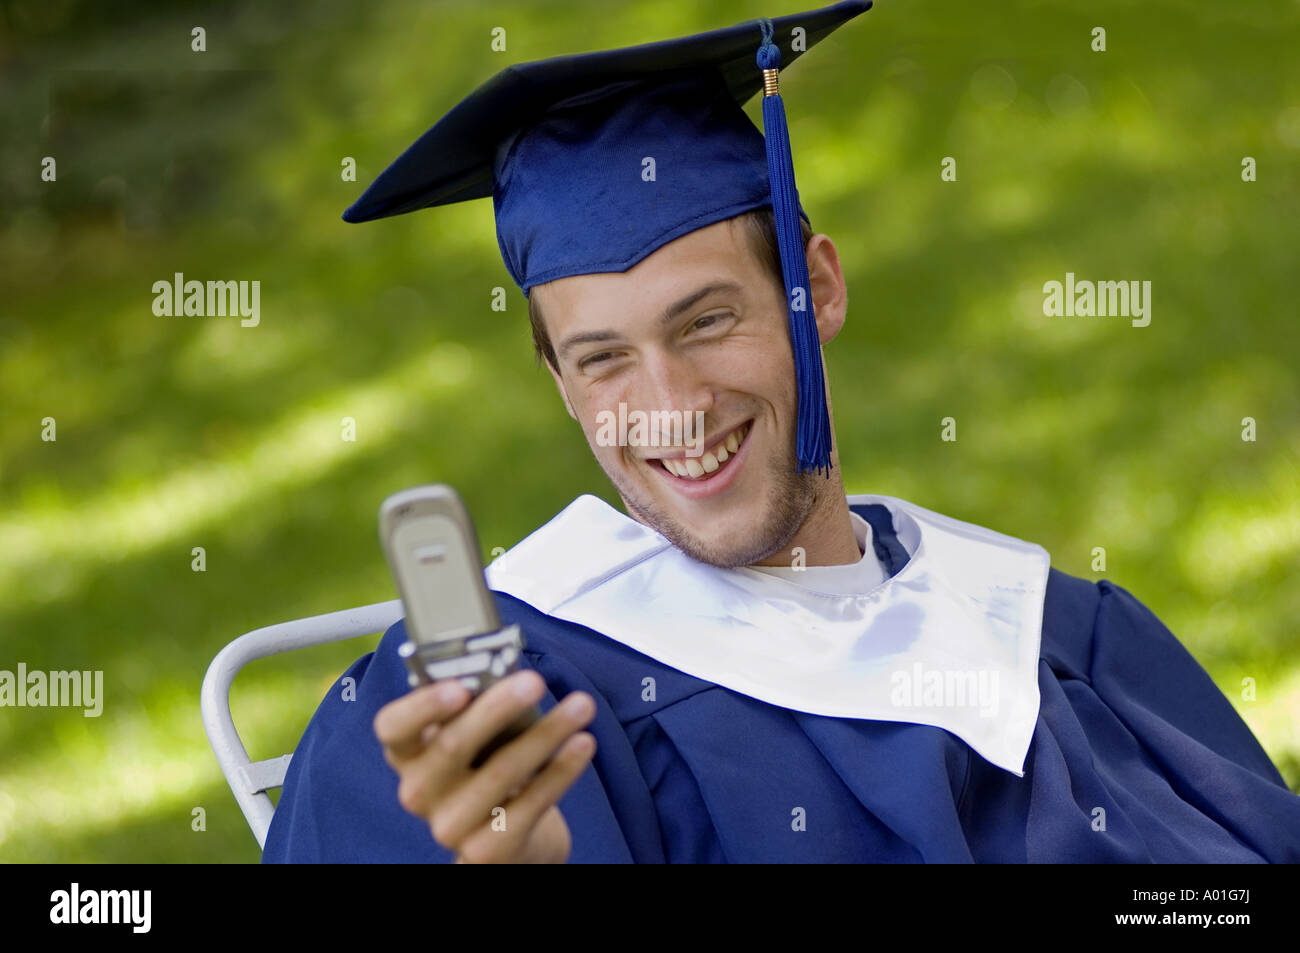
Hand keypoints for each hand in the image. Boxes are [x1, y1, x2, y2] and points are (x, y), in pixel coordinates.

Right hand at [374, 669, 596, 862]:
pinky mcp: (486, 850)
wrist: (506, 837)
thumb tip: (512, 671)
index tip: (460, 686)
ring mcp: (449, 826)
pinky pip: (530, 804)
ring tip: (581, 706)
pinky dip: (562, 770)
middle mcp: (418, 791)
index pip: (393, 726)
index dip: (423, 706)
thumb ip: (479, 704)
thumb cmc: (488, 764)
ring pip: (501, 771)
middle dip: (497, 708)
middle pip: (451, 745)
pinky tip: (583, 744)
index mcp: (408, 752)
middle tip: (535, 681)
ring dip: (546, 734)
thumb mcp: (475, 735)